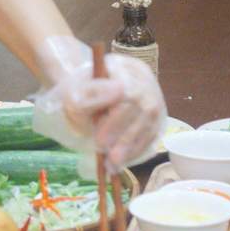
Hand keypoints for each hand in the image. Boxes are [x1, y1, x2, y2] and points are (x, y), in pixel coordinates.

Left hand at [35, 35, 166, 171]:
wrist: (82, 92)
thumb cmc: (77, 92)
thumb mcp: (74, 92)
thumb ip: (91, 93)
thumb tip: (119, 91)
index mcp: (123, 66)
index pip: (128, 91)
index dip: (117, 119)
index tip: (100, 140)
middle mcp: (144, 79)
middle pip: (144, 109)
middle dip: (126, 138)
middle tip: (109, 158)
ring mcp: (153, 95)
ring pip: (151, 122)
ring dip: (133, 147)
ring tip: (115, 164)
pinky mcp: (155, 113)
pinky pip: (153, 132)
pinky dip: (138, 149)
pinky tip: (124, 161)